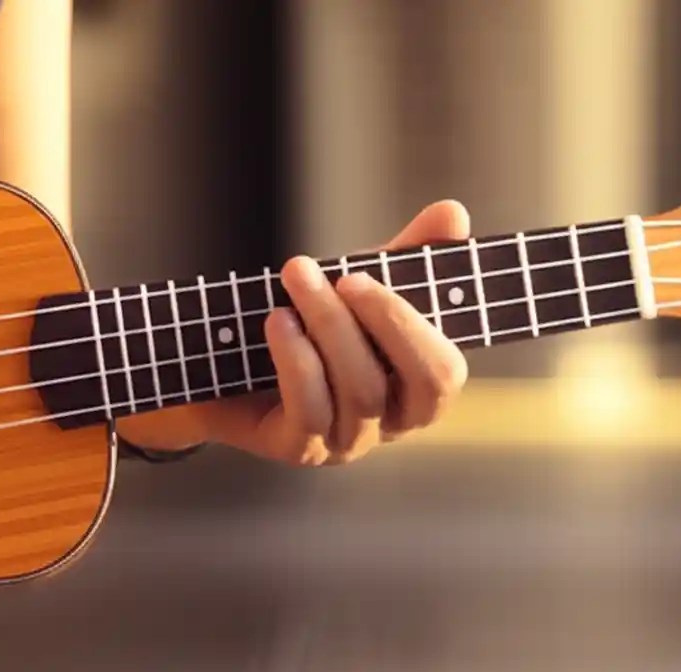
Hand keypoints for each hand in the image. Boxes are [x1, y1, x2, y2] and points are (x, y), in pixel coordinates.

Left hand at [179, 200, 470, 464]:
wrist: (226, 361)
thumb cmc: (309, 326)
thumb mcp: (361, 286)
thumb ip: (409, 256)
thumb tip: (454, 213)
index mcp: (417, 388)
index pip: (445, 374)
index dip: (414, 325)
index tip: (364, 275)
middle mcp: (391, 425)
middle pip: (416, 382)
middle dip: (381, 318)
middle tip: (335, 272)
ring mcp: (348, 443)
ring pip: (362, 390)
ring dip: (328, 324)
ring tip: (296, 276)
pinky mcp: (301, 450)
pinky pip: (312, 409)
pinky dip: (297, 359)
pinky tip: (277, 321)